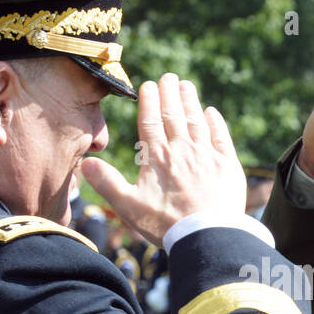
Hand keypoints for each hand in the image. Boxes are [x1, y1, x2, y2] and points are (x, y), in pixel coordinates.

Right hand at [81, 73, 244, 245]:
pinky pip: (221, 137)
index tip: (149, 85)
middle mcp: (182, 150)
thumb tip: (86, 162)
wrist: (207, 237)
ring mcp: (207, 156)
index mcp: (157, 157)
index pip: (150, 121)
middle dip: (170, 93)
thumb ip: (107, 183)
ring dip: (190, 101)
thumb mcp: (128, 206)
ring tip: (187, 85)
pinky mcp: (228, 166)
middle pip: (174, 115)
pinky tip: (211, 112)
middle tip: (169, 76)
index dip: (149, 101)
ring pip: (197, 121)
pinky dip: (215, 122)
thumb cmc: (165, 225)